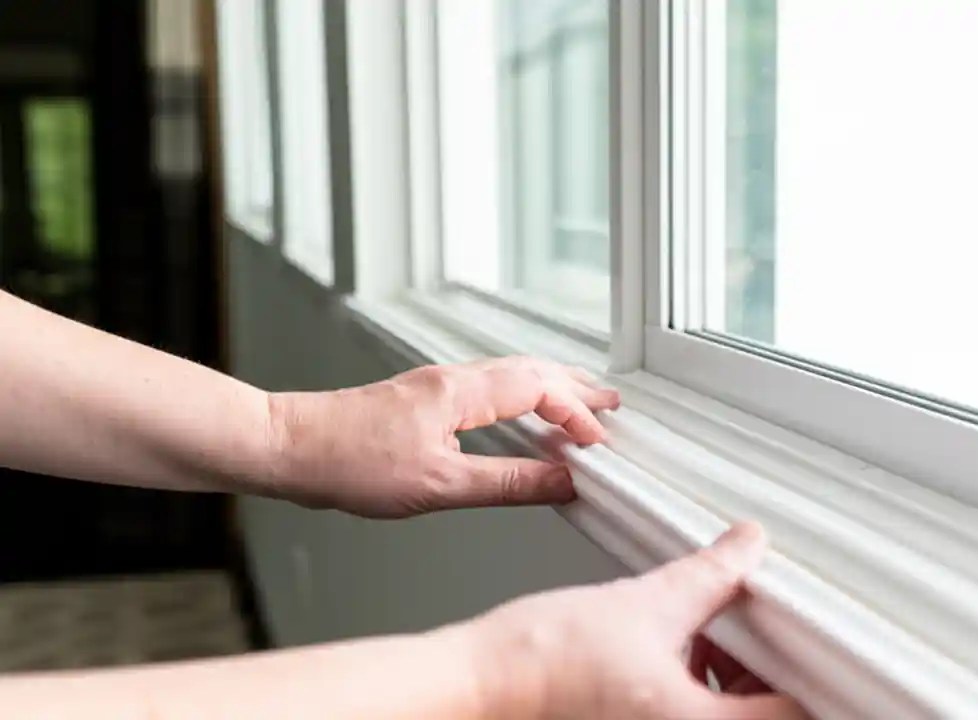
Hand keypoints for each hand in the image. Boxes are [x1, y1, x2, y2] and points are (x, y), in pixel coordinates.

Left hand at [265, 356, 619, 516]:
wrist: (287, 448)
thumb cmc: (349, 462)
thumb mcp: (440, 485)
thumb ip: (508, 484)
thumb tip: (561, 483)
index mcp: (462, 392)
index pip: (541, 389)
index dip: (577, 412)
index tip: (598, 442)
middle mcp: (452, 380)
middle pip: (532, 370)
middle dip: (575, 387)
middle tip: (611, 404)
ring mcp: (435, 387)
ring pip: (509, 375)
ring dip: (550, 388)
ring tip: (578, 405)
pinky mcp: (421, 400)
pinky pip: (488, 387)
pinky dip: (520, 396)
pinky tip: (518, 416)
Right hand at [469, 523, 808, 718]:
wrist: (479, 687)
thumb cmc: (542, 665)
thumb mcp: (645, 605)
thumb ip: (709, 577)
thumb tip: (746, 548)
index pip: (794, 714)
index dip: (804, 674)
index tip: (800, 643)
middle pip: (763, 717)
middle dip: (761, 674)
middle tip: (748, 632)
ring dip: (730, 685)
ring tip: (706, 638)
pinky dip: (696, 696)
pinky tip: (675, 657)